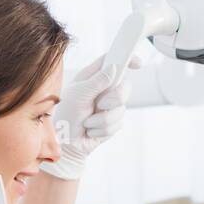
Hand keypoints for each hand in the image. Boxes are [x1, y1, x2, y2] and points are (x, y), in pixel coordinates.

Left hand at [41, 52, 141, 180]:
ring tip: (87, 123)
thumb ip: (97, 81)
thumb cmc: (65, 116)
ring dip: (103, 120)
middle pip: (124, 87)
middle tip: (99, 105)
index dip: (127, 59)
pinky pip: (119, 123)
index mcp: (92, 77)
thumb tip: (114, 67)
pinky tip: (91, 131)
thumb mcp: (78, 95)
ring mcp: (109, 106)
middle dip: (114, 100)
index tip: (138, 64)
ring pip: (122, 109)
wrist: (65, 143)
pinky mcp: (112, 122)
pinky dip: (103, 130)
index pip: (112, 61)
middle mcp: (102, 89)